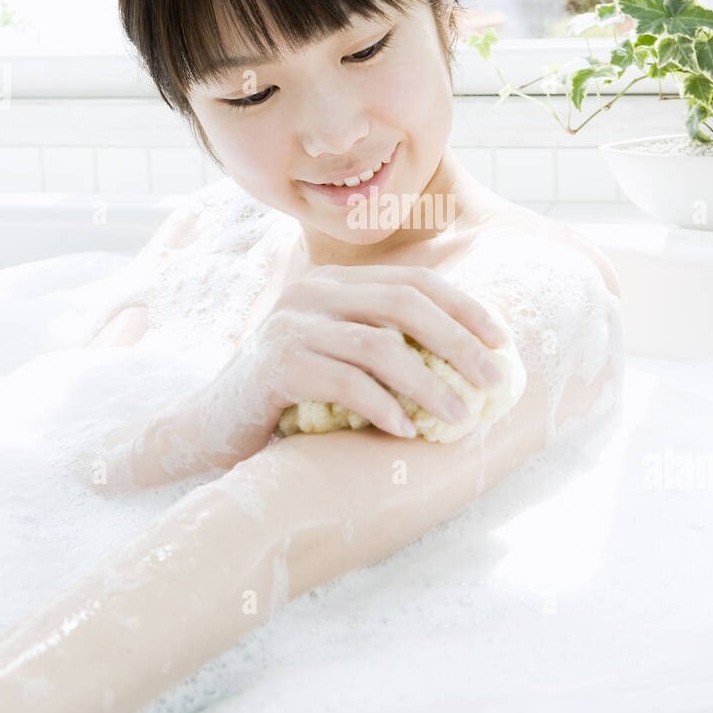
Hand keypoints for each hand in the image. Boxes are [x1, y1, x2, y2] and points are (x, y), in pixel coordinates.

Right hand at [192, 263, 510, 466]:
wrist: (210, 426)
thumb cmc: (287, 398)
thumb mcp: (338, 357)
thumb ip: (383, 344)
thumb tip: (465, 361)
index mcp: (334, 283)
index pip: (413, 282)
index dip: (464, 308)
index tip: (502, 341)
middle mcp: (313, 293)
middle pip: (404, 304)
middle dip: (458, 342)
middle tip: (492, 380)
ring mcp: (292, 325)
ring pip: (380, 345)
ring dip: (429, 383)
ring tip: (458, 417)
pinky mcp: (276, 365)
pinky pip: (345, 382)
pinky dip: (382, 407)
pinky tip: (404, 431)